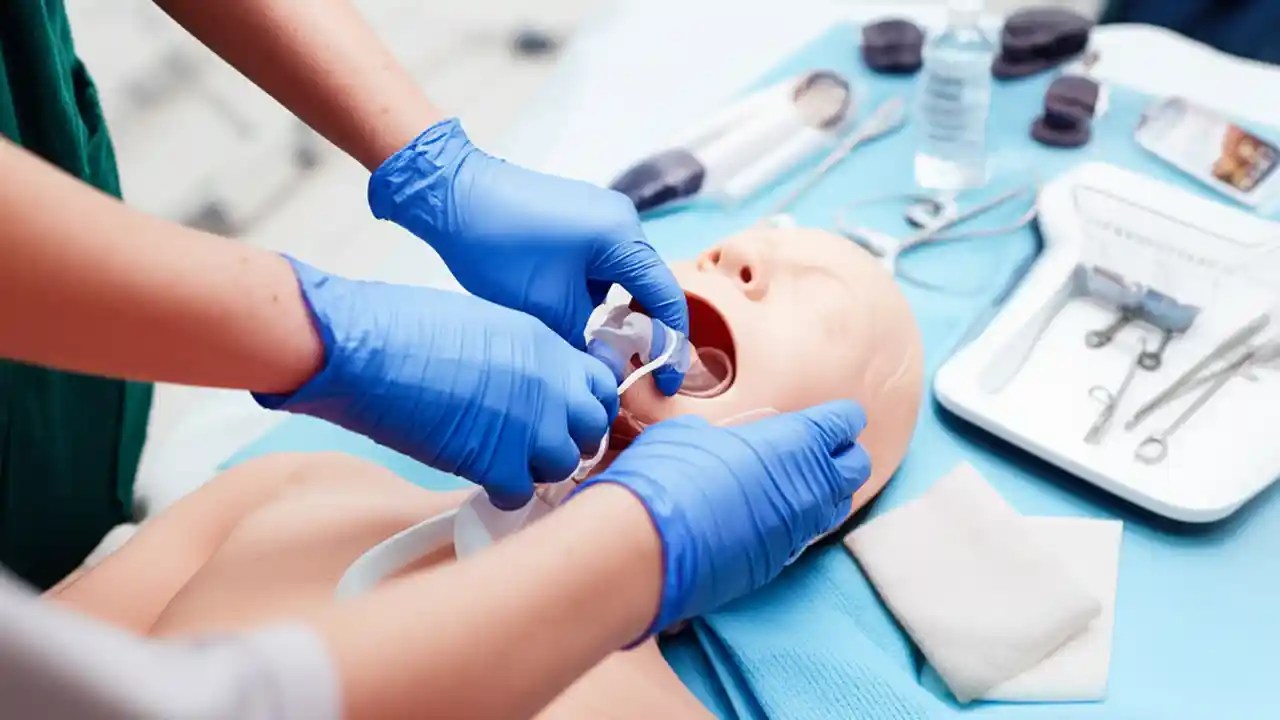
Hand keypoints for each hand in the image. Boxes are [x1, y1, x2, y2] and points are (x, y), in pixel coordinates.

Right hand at [257, 258, 618, 509]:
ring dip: (535, 468)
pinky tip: (477, 474)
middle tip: (534, 443)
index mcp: (547, 346)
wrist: (365, 347)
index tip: (565, 414)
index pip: (600, 385)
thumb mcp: (485, 325)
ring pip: (563, 466)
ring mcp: (531, 426)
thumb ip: (520, 357)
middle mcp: (552, 385)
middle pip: (592, 429)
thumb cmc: (403, 326)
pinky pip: (520, 494)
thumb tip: (524, 386)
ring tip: (500, 457)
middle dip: (569, 440)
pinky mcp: (499, 462)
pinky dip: (501, 491)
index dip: (584, 404)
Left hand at [367, 118, 688, 394]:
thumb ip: (587, 345)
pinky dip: (595, 294)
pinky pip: (603, 263)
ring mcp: (601, 214)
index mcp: (622, 238)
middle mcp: (622, 221)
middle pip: (648, 287)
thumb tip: (609, 372)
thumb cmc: (498, 247)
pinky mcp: (580, 217)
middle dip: (641, 332)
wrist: (453, 195)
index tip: (664, 382)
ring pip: (623, 278)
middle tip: (631, 371)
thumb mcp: (546, 309)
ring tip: (594, 348)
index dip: (670, 347)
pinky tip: (573, 315)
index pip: (666, 298)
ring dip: (613, 313)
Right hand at [576, 401, 870, 636]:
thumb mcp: (692, 432)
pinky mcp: (776, 566)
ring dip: (823, 494)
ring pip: (834, 509)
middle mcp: (809, 489)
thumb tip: (721, 444)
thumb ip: (725, 435)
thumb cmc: (667, 475)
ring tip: (795, 485)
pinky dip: (794, 525)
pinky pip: (802, 539)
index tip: (833, 417)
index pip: (843, 423)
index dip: (839, 418)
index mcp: (795, 443)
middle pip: (855, 470)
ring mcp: (796, 532)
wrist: (648, 545)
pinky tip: (767, 519)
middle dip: (843, 457)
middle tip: (820, 450)